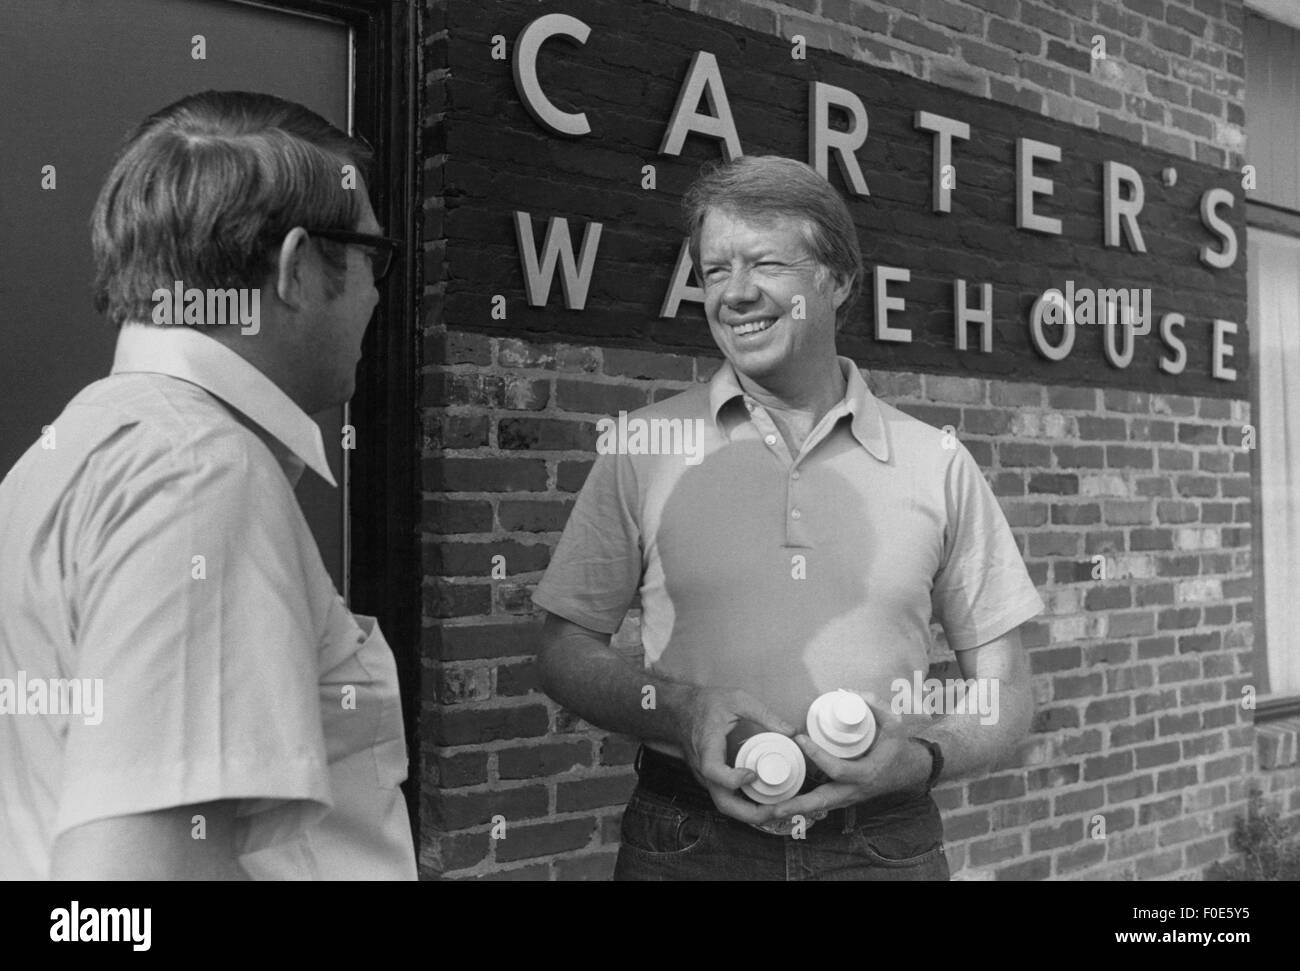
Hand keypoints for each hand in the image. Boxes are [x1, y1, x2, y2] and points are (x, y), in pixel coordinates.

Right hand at [673, 686, 799, 825]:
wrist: (681, 708)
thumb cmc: (706, 703)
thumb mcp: (737, 699)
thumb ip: (764, 714)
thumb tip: (791, 731)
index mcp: (707, 746)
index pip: (713, 771)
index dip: (733, 778)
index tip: (753, 774)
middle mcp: (704, 767)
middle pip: (721, 802)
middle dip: (750, 813)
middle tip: (776, 811)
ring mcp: (706, 775)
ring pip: (724, 804)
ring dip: (749, 813)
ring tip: (776, 810)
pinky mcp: (710, 778)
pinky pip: (725, 798)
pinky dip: (744, 805)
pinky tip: (764, 801)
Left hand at [767, 691, 931, 819]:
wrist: (907, 771)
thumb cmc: (898, 747)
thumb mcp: (895, 724)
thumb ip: (876, 705)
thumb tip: (850, 693)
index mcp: (866, 775)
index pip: (837, 769)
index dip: (818, 755)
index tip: (800, 738)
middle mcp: (854, 791)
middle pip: (822, 802)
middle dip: (797, 806)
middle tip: (773, 808)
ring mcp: (847, 798)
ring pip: (818, 807)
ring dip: (794, 810)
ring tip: (767, 812)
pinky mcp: (841, 797)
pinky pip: (819, 803)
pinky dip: (800, 805)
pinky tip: (778, 804)